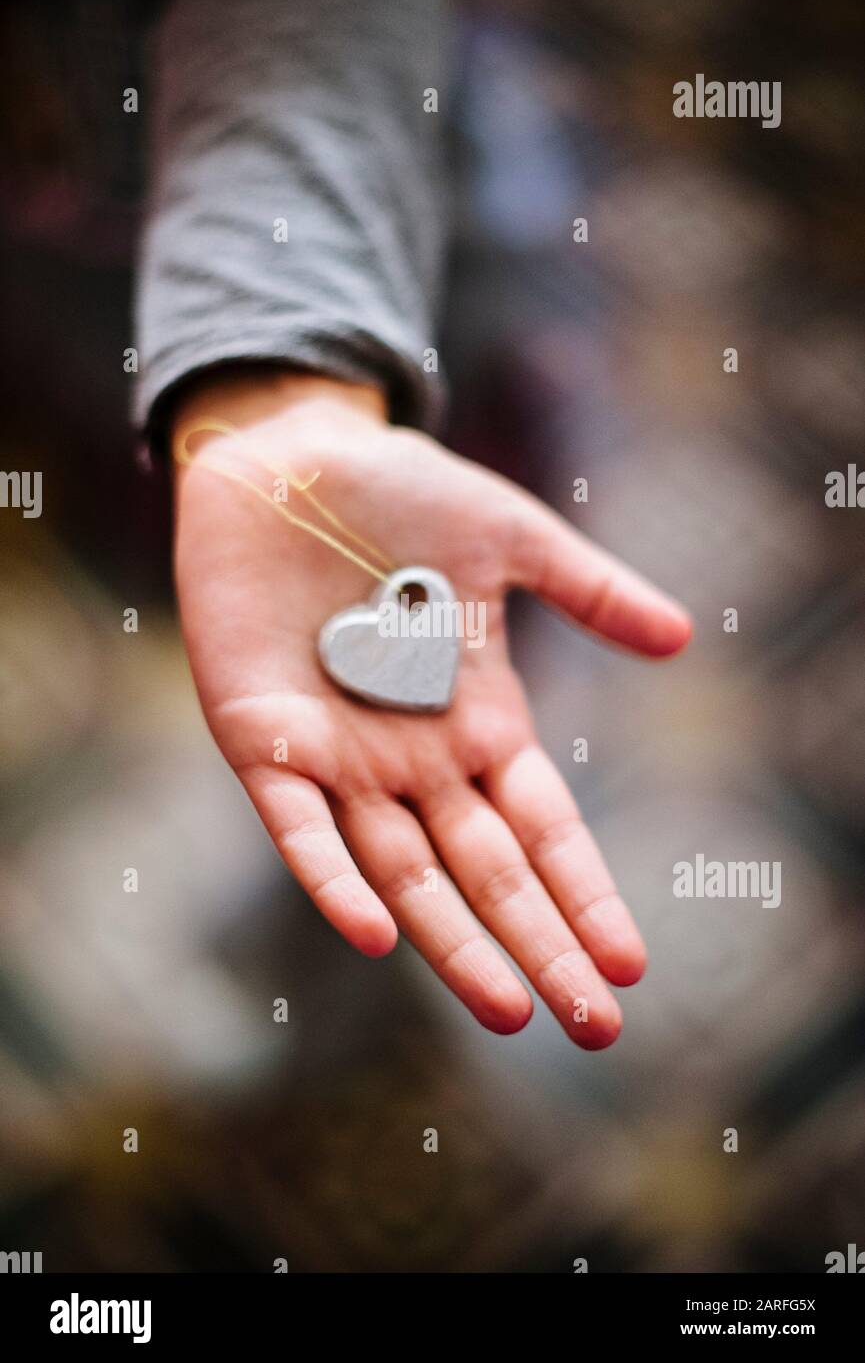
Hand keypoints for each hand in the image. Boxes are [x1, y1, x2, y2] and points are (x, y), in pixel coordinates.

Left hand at [172, 373, 690, 1047]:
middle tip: (594, 1027)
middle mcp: (415, 757)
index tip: (629, 964)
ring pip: (403, 872)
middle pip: (487, 871)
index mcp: (478, 719)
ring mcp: (340, 756)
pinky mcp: (264, 739)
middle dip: (540, 947)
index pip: (544, 828)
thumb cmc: (399, 494)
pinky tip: (376, 932)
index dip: (584, 893)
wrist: (285, 458)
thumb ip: (589, 590)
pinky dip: (332, 879)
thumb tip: (684, 638)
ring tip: (509, 1009)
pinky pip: (298, 825)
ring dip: (453, 942)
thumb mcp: (510, 538)